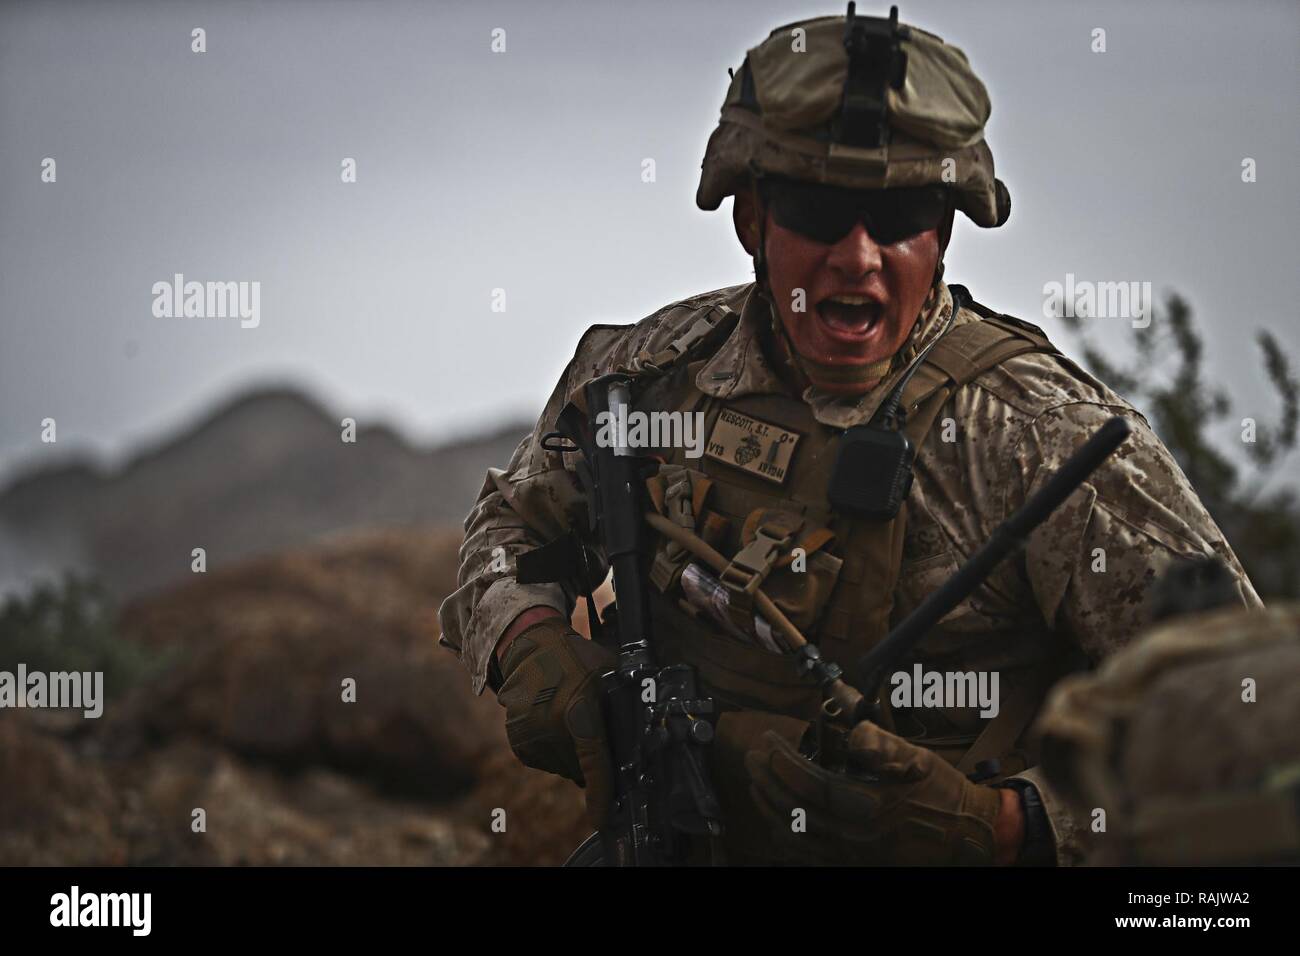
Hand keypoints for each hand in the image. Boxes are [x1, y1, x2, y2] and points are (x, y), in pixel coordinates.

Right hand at [496, 617, 614, 827]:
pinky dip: (553, 751)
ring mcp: (530, 735)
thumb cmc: (577, 658)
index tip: (604, 819)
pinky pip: (544, 760)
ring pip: (561, 766)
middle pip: (579, 767)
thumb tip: (650, 734)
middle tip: (591, 729)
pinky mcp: (517, 740)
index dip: (601, 794)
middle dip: (589, 759)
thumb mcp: (610, 673)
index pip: (594, 761)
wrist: (530, 647)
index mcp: (578, 711)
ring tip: (570, 720)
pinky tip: (554, 725)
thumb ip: (626, 702)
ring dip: (571, 754)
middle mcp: (550, 726)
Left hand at [744, 718, 1003, 864]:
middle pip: (794, 809)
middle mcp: (855, 837)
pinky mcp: (854, 865)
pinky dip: (786, 837)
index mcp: (869, 807)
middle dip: (767, 779)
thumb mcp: (917, 759)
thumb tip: (852, 734)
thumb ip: (881, 744)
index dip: (783, 760)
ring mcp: (852, 856)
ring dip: (770, 806)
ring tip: (756, 782)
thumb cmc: (943, 795)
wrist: (969, 837)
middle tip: (753, 756)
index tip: (769, 739)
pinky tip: (776, 822)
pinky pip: (808, 856)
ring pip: (796, 836)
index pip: (809, 782)